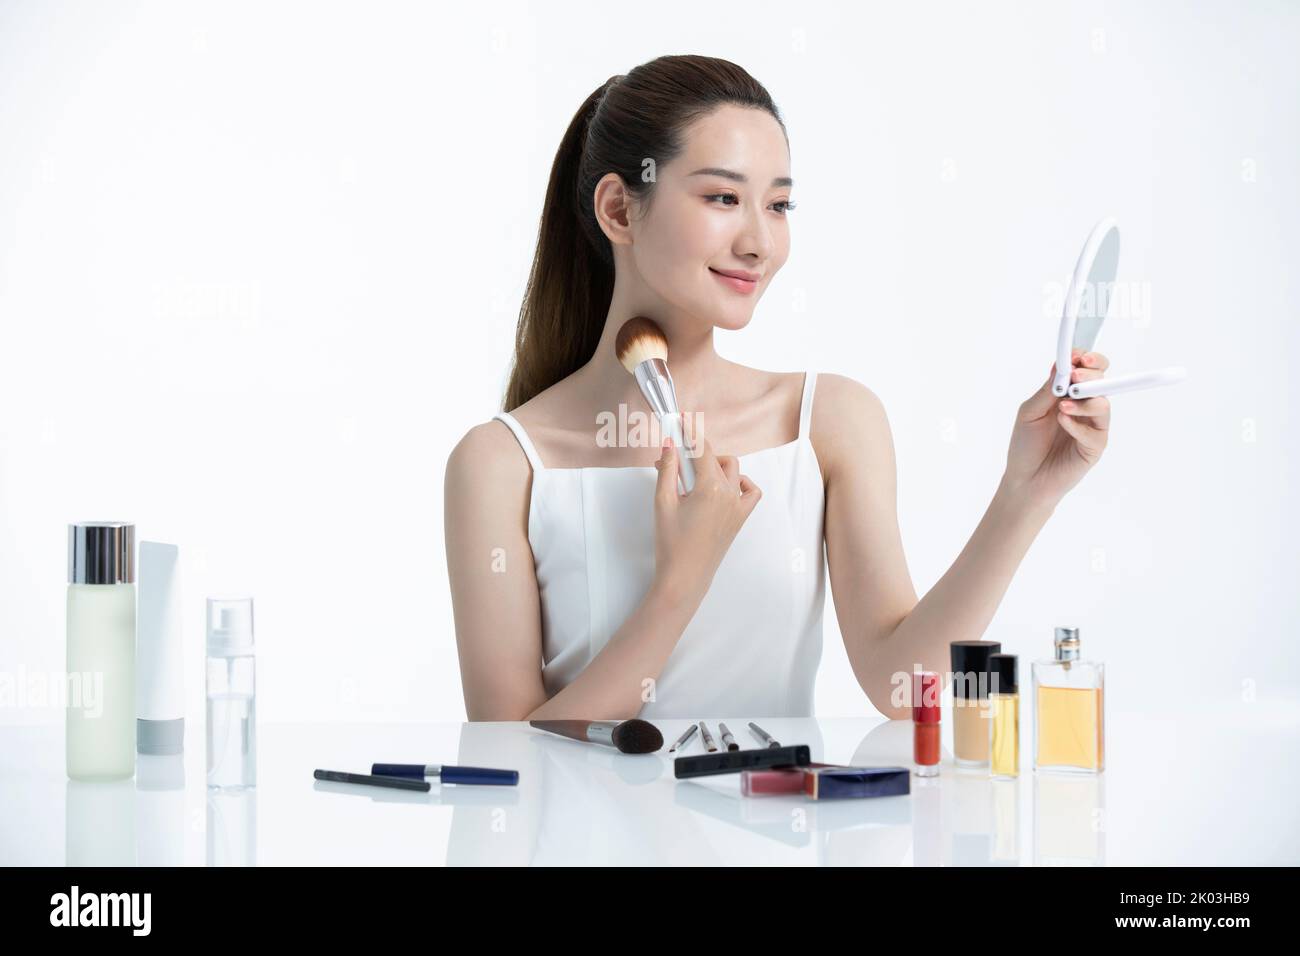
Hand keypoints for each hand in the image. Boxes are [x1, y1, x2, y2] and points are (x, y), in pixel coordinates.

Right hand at [652, 421, 761, 600]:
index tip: (682, 419)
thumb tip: (670, 445)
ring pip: (733, 470)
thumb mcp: (662, 502)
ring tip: (692, 476)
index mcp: (710, 487)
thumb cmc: (671, 543)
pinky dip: (740, 482)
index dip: (690, 431)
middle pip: (714, 458)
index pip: (701, 449)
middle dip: (693, 453)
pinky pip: (750, 491)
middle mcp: (729, 493)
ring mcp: (738, 506)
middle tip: (672, 459)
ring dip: (715, 465)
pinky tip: (722, 486)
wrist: (685, 577)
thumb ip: (667, 470)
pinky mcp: (741, 518)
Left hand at [1004, 347, 1111, 508]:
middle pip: (1101, 382)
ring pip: (1103, 405)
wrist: (1024, 478)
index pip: (1088, 370)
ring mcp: (1092, 427)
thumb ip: (1047, 390)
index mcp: (1069, 395)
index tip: (1078, 356)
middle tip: (1075, 376)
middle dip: (1090, 375)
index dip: (1087, 360)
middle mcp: (1084, 408)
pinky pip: (1095, 432)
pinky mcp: (1094, 447)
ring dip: (1084, 401)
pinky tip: (1062, 423)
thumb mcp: (1030, 412)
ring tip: (1063, 405)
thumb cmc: (1026, 444)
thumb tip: (1061, 365)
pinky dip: (1078, 425)